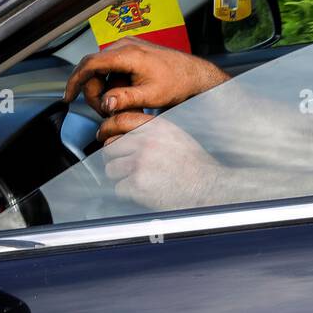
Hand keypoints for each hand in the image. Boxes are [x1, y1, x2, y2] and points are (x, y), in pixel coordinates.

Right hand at [63, 38, 229, 115]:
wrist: (193, 74)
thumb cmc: (178, 81)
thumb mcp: (151, 95)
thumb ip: (125, 99)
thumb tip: (105, 103)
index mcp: (128, 54)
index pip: (90, 64)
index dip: (75, 81)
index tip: (68, 97)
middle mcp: (125, 45)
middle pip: (93, 68)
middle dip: (93, 91)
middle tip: (104, 110)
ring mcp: (127, 47)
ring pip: (100, 69)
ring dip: (103, 89)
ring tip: (119, 105)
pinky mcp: (130, 52)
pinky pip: (110, 68)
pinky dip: (111, 83)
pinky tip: (124, 96)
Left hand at [102, 116, 233, 210]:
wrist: (207, 187)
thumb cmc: (195, 165)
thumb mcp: (176, 136)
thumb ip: (151, 131)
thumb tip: (124, 134)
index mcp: (156, 127)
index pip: (119, 120)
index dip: (108, 128)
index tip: (104, 135)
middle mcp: (146, 141)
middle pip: (110, 146)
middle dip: (114, 157)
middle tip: (125, 165)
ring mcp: (140, 163)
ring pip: (111, 169)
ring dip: (120, 176)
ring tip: (139, 179)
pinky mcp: (137, 183)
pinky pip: (118, 188)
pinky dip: (128, 192)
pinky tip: (144, 190)